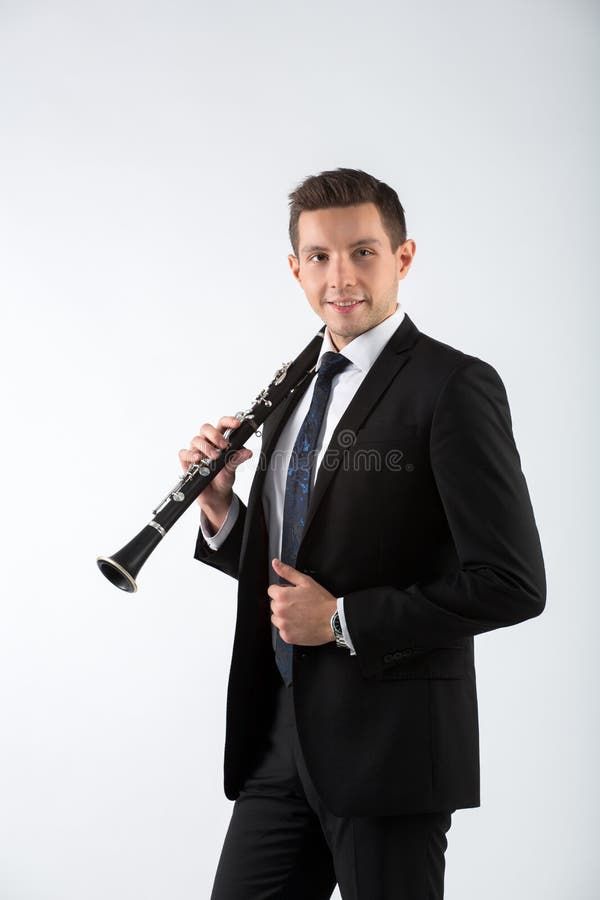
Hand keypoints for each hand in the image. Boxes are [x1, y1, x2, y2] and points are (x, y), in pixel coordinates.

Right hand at [179, 416, 251, 531]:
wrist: (216, 495)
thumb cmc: (223, 478)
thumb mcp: (232, 469)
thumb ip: (237, 459)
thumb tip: (248, 452)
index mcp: (219, 440)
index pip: (222, 424)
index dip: (228, 421)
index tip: (237, 424)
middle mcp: (206, 442)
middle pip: (206, 428)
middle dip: (215, 434)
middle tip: (224, 445)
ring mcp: (196, 451)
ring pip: (196, 440)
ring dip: (206, 447)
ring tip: (215, 457)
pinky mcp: (187, 461)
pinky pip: (184, 453)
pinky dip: (190, 454)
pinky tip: (197, 459)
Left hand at [268, 559, 336, 645]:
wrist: (334, 620)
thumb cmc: (321, 601)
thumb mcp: (305, 581)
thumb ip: (287, 572)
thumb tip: (275, 563)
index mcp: (282, 596)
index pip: (272, 591)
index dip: (283, 590)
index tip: (292, 594)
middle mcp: (280, 611)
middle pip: (274, 604)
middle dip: (283, 603)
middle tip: (299, 604)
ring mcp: (283, 625)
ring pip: (276, 618)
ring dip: (284, 616)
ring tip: (300, 614)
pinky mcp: (287, 637)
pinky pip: (282, 630)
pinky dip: (289, 628)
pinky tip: (300, 623)